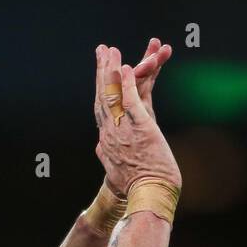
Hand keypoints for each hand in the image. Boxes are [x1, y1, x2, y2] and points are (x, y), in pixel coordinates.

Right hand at [93, 45, 181, 195]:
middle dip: (102, 71)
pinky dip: (128, 81)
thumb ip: (107, 156)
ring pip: (113, 94)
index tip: (100, 72)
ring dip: (112, 69)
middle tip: (102, 49)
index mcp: (107, 141)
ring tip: (111, 50)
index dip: (100, 88)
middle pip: (103, 96)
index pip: (101, 109)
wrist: (148, 197)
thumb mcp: (117, 171)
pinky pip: (131, 99)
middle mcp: (110, 133)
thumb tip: (98, 150)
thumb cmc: (138, 189)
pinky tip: (126, 65)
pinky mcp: (141, 127)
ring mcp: (123, 129)